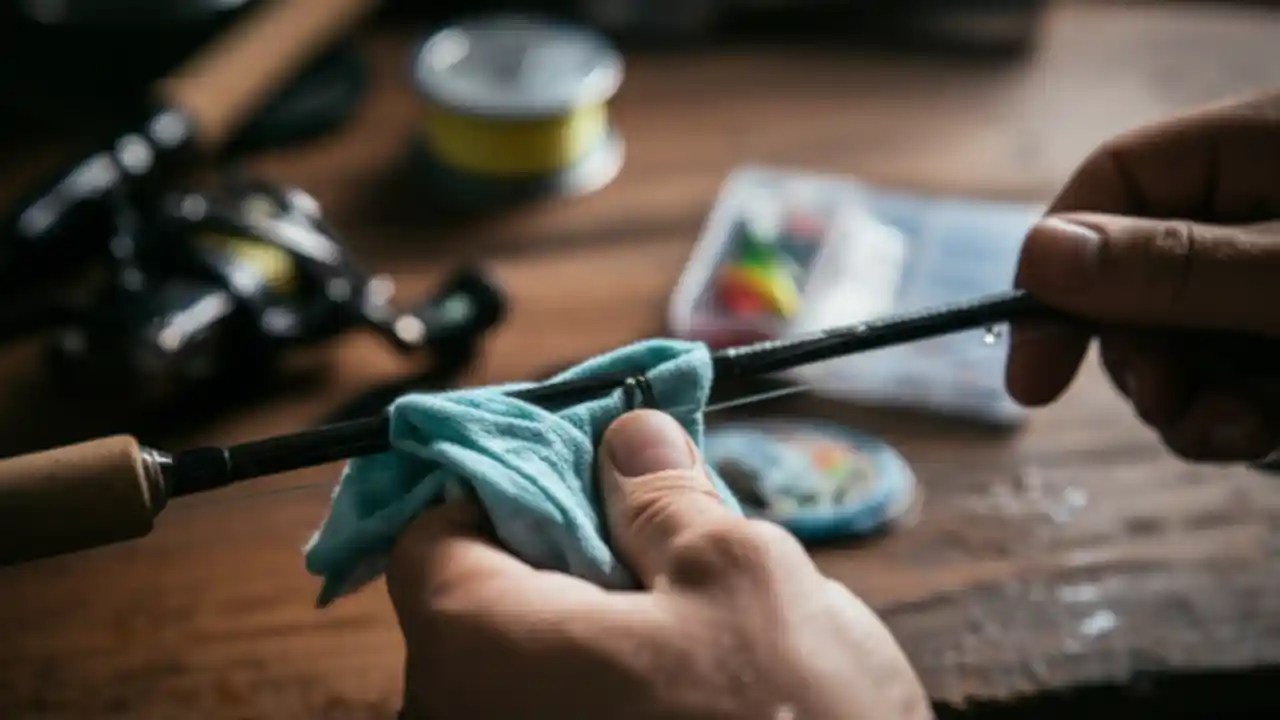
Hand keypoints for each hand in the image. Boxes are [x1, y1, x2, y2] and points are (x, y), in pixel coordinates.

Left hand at [386, 410, 930, 719]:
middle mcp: (462, 719)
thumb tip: (628, 436)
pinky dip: (607, 675)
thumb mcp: (739, 574)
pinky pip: (557, 708)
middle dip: (561, 543)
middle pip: (476, 595)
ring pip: (525, 658)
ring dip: (597, 611)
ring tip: (691, 603)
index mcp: (476, 647)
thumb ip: (665, 495)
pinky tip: (690, 674)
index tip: (579, 459)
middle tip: (656, 520)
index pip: (427, 533)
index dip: (502, 478)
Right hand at [1007, 89, 1279, 461]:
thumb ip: (1178, 267)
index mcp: (1255, 147)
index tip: (1032, 368)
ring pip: (1176, 340)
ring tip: (1237, 432)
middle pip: (1133, 275)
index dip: (1055, 268)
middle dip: (1138, 355)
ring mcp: (1266, 278)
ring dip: (1187, 402)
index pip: (1113, 183)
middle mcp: (1252, 207)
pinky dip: (1229, 416)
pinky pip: (1226, 377)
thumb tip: (1037, 256)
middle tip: (1168, 404)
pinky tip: (1258, 436)